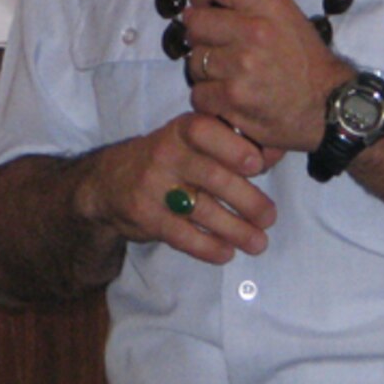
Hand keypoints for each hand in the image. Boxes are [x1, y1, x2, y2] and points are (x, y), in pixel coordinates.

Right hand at [73, 112, 276, 264]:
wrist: (107, 183)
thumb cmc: (166, 159)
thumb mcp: (188, 141)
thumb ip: (229, 144)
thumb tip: (277, 153)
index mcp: (180, 130)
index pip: (204, 130)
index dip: (232, 147)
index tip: (256, 164)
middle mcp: (165, 154)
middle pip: (212, 177)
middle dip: (247, 200)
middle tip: (269, 217)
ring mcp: (153, 186)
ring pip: (201, 210)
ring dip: (235, 230)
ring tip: (258, 243)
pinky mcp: (145, 216)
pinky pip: (181, 235)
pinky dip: (207, 247)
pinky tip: (226, 252)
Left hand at [182, 0, 349, 151]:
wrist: (327, 105)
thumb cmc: (301, 59)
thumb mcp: (283, 14)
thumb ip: (244, 0)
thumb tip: (196, 4)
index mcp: (269, 5)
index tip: (202, 6)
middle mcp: (255, 32)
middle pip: (194, 22)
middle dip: (202, 37)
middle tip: (224, 49)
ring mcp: (242, 67)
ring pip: (193, 61)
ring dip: (206, 71)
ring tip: (234, 75)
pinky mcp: (233, 98)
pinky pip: (199, 93)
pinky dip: (210, 99)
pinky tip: (233, 97)